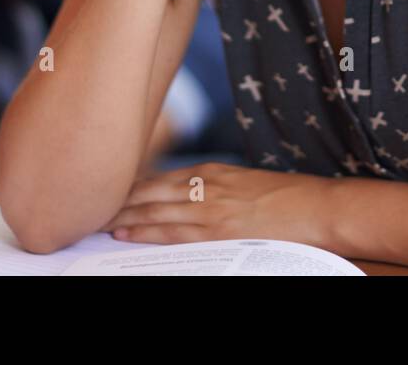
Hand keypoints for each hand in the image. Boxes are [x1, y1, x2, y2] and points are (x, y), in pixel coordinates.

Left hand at [101, 161, 331, 247]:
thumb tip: (186, 199)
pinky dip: (146, 232)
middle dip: (120, 201)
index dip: (131, 189)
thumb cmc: (286, 198)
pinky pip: (173, 232)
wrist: (317, 208)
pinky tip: (127, 234)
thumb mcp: (244, 183)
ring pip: (154, 212)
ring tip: (99, 223)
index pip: (159, 180)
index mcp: (212, 172)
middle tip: (90, 208)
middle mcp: (206, 185)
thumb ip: (214, 188)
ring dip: (125, 218)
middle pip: (150, 193)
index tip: (109, 193)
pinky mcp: (219, 229)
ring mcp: (211, 208)